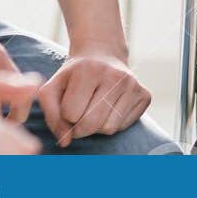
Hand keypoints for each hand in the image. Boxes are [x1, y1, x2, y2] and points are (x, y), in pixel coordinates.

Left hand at [33, 52, 150, 147]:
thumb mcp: (53, 88)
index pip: (71, 113)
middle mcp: (116, 75)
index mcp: (89, 69)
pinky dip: (112, 124)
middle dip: (79, 128)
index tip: (67, 107)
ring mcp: (133, 85)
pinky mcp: (145, 95)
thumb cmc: (74, 76)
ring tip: (93, 111)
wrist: (103, 55)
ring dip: (96, 127)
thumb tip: (65, 142)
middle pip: (91, 124)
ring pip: (109, 128)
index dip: (64, 117)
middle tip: (77, 118)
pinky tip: (109, 109)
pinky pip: (123, 126)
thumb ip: (51, 116)